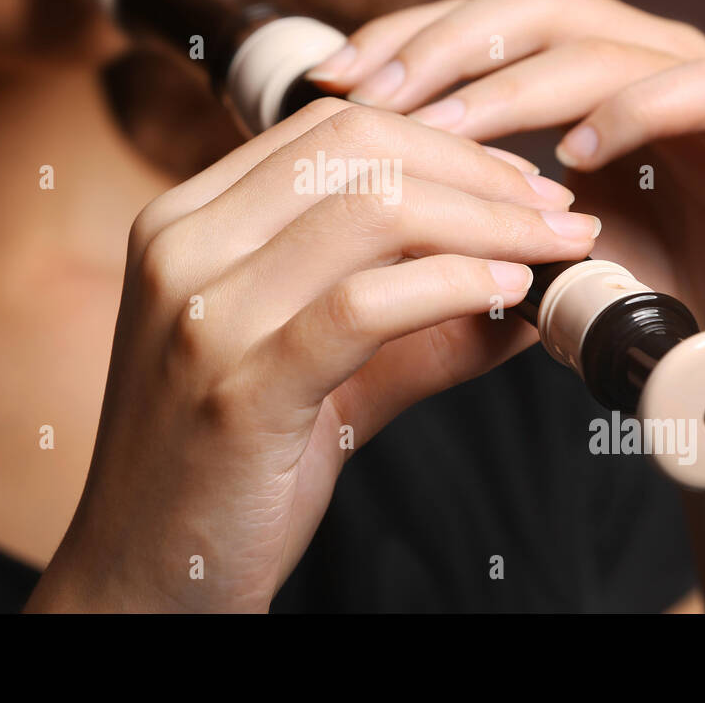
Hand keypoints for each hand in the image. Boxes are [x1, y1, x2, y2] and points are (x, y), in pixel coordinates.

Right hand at [27, 98, 599, 611]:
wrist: (147, 575)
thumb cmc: (227, 467)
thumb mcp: (321, 371)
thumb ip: (415, 324)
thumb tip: (526, 289)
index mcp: (185, 221)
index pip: (329, 129)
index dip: (440, 140)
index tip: (516, 181)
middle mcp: (182, 247)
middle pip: (356, 148)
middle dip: (478, 171)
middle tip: (556, 214)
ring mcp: (202, 313)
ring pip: (371, 210)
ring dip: (486, 223)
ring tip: (552, 252)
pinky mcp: (237, 387)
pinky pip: (365, 305)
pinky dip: (453, 287)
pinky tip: (509, 299)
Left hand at [308, 0, 704, 467]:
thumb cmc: (611, 301)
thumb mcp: (510, 240)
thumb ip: (450, 196)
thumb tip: (333, 177)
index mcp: (577, 69)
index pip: (479, 16)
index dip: (403, 35)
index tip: (328, 79)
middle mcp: (638, 59)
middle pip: (532, 6)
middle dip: (442, 46)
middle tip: (371, 95)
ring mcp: (702, 89)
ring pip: (600, 45)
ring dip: (513, 87)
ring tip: (442, 134)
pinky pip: (701, 94)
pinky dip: (635, 113)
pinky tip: (574, 155)